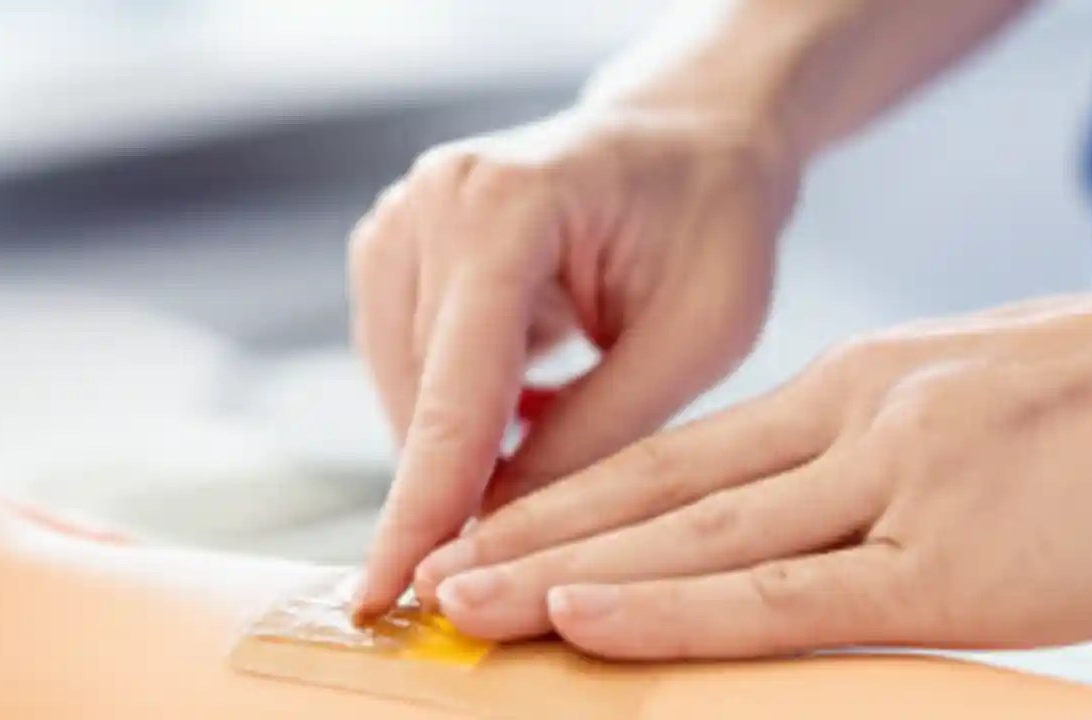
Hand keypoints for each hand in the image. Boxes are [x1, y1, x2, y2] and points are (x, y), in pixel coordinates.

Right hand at [351, 106, 799, 615]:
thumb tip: (495, 540)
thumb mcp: (692, 341)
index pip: (455, 390)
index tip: (381, 598)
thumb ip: (594, 443)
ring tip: (565, 406)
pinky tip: (531, 388)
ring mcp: (400, 219)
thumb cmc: (710, 224)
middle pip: (421, 400)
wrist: (684, 142)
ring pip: (406, 396)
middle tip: (542, 532)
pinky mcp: (393, 249)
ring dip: (468, 441)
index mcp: (507, 207)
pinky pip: (406, 370)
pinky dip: (460, 406)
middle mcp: (431, 202)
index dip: (422, 508)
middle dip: (463, 485)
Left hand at [417, 278, 1091, 658]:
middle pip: (657, 492)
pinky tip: (586, 616)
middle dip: (538, 536)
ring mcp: (890, 486)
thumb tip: (787, 517)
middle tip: (436, 571)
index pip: (679, 452)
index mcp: (846, 392)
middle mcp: (846, 426)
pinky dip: (674, 608)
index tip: (496, 529)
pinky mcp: (946, 562)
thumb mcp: (950, 411)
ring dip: (568, 572)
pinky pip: (781, 592)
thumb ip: (861, 461)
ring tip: (468, 599)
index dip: (575, 495)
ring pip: (694, 539)